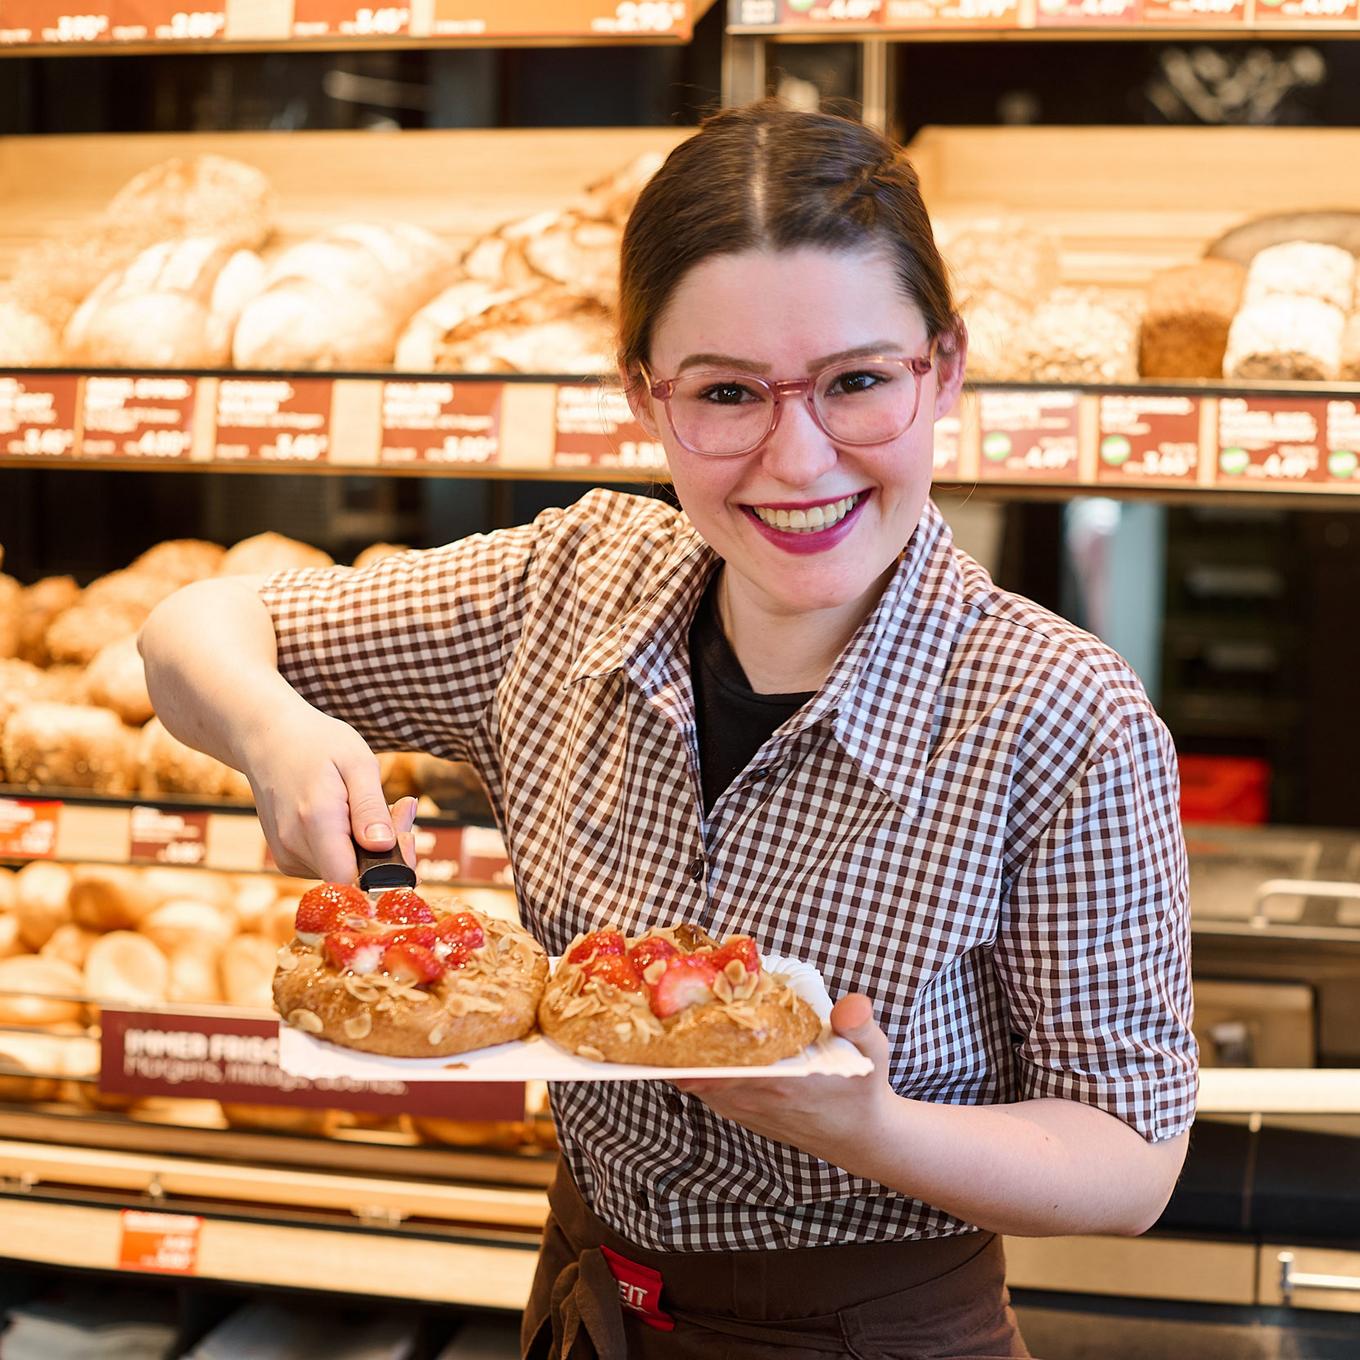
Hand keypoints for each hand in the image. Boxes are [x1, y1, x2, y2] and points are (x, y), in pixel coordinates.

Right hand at [241, 701, 417, 882]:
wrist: (269, 739)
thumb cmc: (317, 744)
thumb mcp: (357, 763)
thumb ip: (370, 807)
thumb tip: (382, 846)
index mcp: (316, 821)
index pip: (351, 880)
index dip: (385, 870)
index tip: (403, 838)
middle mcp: (294, 846)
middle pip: (352, 876)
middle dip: (385, 852)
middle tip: (400, 809)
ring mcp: (287, 855)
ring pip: (342, 871)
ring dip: (367, 847)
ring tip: (372, 804)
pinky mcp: (287, 857)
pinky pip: (328, 864)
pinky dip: (348, 846)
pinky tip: (352, 816)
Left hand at [672, 994, 894, 1175]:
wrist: (863, 1139)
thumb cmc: (864, 1088)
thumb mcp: (873, 1051)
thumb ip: (860, 1025)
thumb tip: (853, 1004)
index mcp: (782, 1083)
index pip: (725, 1067)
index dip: (694, 1045)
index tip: (672, 1018)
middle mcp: (757, 1100)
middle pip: (699, 1073)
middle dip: (676, 1044)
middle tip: (654, 1008)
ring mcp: (748, 1110)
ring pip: (697, 1084)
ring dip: (679, 1058)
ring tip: (659, 1023)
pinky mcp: (745, 1115)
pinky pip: (706, 1093)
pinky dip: (690, 1072)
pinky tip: (681, 1048)